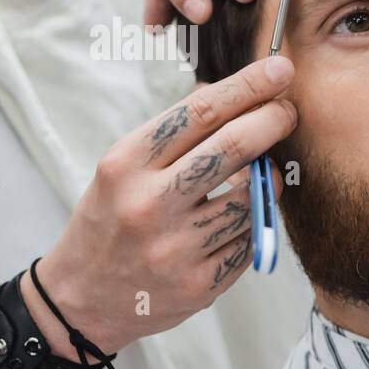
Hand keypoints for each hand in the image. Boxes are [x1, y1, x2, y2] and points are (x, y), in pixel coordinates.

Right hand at [25, 56, 296, 357]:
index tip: (279, 70)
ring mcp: (177, 248)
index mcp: (126, 165)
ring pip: (250, 197)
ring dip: (266, 178)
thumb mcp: (121, 169)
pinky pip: (249, 240)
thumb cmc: (107, 221)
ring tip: (259, 172)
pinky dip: (252, 222)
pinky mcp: (201, 284)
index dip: (248, 86)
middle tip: (288, 110)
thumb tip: (232, 97)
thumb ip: (173, 137)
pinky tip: (238, 216)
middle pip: (233, 148)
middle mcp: (150, 204)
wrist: (80, 299)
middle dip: (272, 120)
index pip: (200, 113)